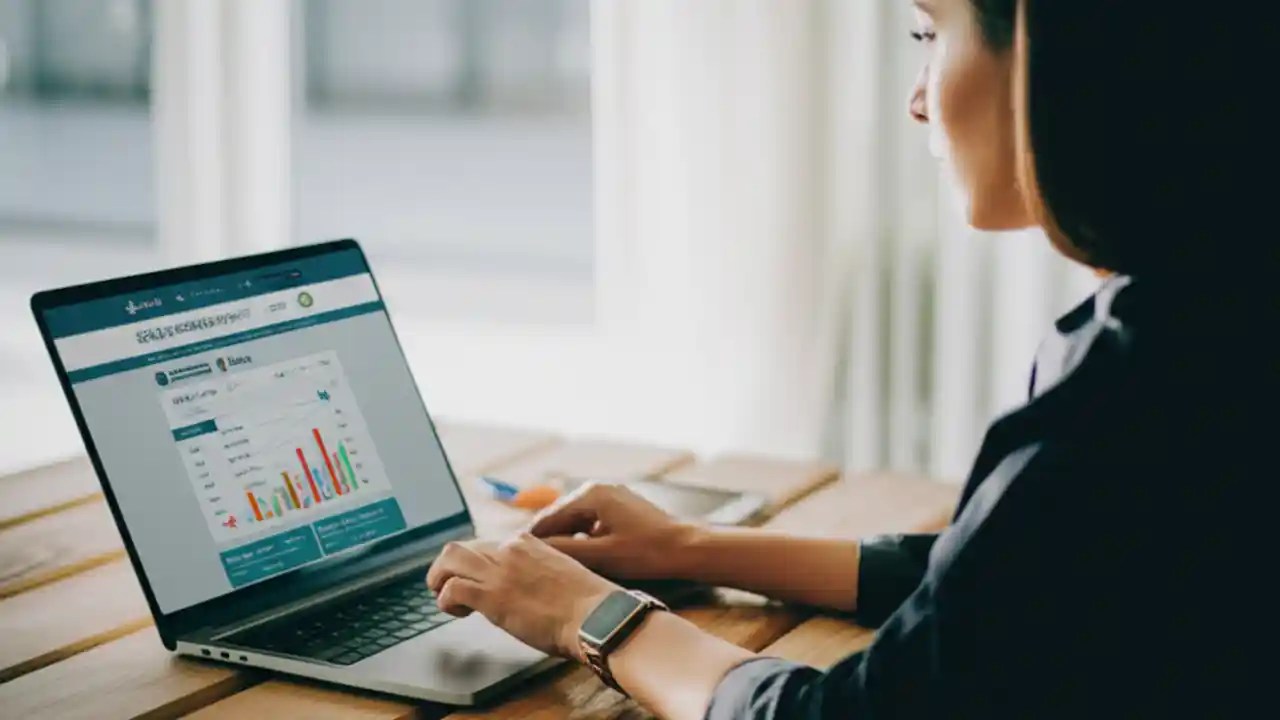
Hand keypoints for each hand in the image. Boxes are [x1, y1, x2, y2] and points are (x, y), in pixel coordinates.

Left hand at [425, 534, 619, 662]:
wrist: (596, 616)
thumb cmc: (587, 604)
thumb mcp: (560, 573)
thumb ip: (536, 573)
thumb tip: (523, 588)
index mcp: (528, 542)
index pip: (486, 544)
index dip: (475, 563)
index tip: (476, 578)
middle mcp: (510, 550)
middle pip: (461, 546)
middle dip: (447, 566)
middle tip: (445, 584)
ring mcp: (499, 571)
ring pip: (449, 559)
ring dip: (438, 577)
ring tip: (440, 594)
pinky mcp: (491, 595)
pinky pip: (451, 590)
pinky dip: (446, 601)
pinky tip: (458, 613)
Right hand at [527, 482, 700, 580]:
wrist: (688, 548)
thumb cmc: (647, 552)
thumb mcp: (601, 556)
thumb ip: (565, 551)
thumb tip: (532, 551)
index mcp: (591, 494)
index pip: (549, 517)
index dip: (530, 539)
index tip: (511, 557)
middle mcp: (598, 489)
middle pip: (560, 517)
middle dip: (545, 539)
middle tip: (522, 563)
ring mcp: (610, 497)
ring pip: (574, 521)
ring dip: (562, 540)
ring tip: (544, 564)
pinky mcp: (619, 508)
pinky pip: (589, 523)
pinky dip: (579, 538)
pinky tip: (573, 558)